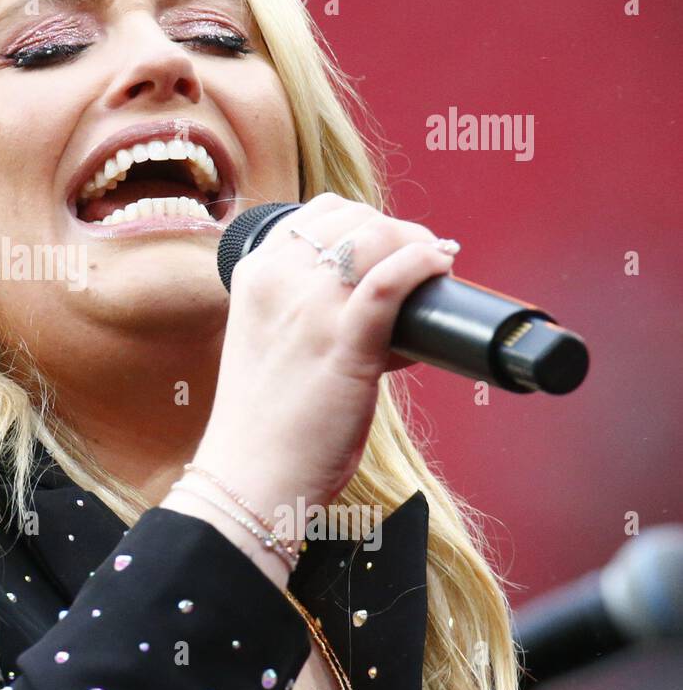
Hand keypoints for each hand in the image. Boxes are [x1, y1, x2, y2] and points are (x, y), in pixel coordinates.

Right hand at [190, 193, 456, 535]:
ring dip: (416, 244)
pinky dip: (422, 263)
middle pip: (352, 218)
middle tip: (419, 256)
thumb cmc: (264, 421)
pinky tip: (439, 266)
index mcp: (253, 276)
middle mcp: (277, 281)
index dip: (362, 219)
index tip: (386, 243)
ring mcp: (309, 308)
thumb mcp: (268, 341)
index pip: (317, 214)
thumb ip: (307, 311)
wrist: (250, 476)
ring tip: (434, 265)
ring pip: (374, 238)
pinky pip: (391, 281)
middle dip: (395, 229)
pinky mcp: (343, 342)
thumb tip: (383, 301)